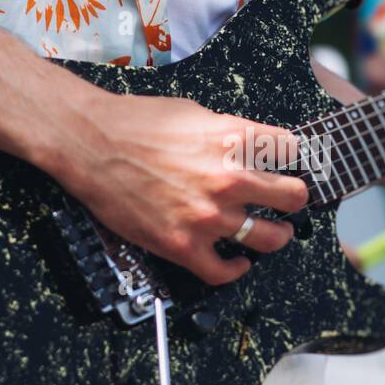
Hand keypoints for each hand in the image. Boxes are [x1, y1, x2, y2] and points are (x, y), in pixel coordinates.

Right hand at [43, 91, 307, 284]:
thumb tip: (246, 146)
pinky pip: (224, 271)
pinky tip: (239, 262)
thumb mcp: (193, 113)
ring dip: (276, 237)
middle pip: (293, 197)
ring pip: (269, 238)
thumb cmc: (133, 124)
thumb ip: (227, 133)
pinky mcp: (183, 244)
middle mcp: (228, 178)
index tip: (291, 165)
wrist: (90, 143)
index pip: (291, 150)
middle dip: (295, 198)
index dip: (293, 158)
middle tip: (290, 201)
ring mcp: (207, 215)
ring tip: (274, 234)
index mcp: (233, 140)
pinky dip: (237, 269)